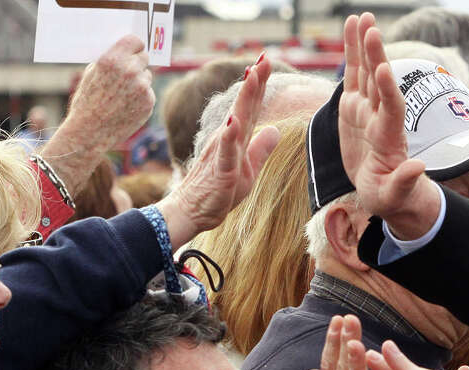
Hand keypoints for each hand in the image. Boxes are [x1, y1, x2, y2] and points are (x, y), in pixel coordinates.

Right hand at [39, 36, 153, 193]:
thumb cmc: (87, 101)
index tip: (135, 49)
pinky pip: (148, 93)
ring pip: (147, 76)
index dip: (135, 46)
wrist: (90, 132)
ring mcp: (142, 87)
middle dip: (137, 63)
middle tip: (128, 71)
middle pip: (144, 57)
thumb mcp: (92, 73)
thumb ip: (111, 61)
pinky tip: (127, 105)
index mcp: (112, 59)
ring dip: (139, 81)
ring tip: (122, 94)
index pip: (135, 40)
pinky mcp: (149, 102)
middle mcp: (129, 71)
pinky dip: (141, 97)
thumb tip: (126, 52)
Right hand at [157, 54, 279, 247]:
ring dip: (244, 98)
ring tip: (253, 76)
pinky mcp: (220, 170)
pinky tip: (234, 121)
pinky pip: (226, 151)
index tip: (267, 61)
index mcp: (236, 138)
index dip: (259, 85)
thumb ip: (260, 149)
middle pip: (244, 106)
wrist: (193, 212)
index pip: (250, 107)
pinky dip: (230, 136)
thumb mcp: (248, 170)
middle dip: (255, 81)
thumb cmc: (218, 192)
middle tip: (263, 57)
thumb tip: (275, 130)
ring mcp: (223, 152)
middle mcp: (228, 139)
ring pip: (236, 120)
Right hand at [339, 13, 440, 238]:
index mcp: (389, 138)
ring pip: (365, 73)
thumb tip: (418, 167)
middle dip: (375, 55)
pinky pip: (353, 77)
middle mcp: (379, 118)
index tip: (382, 69)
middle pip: (377, 83)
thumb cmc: (393, 198)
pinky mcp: (353, 110)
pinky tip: (352, 29)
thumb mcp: (396, 195)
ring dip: (363, 46)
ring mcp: (366, 111)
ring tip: (362, 18)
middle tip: (372, 27)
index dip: (387, 89)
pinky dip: (352, 53)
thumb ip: (405, 181)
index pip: (391, 109)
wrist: (387, 193)